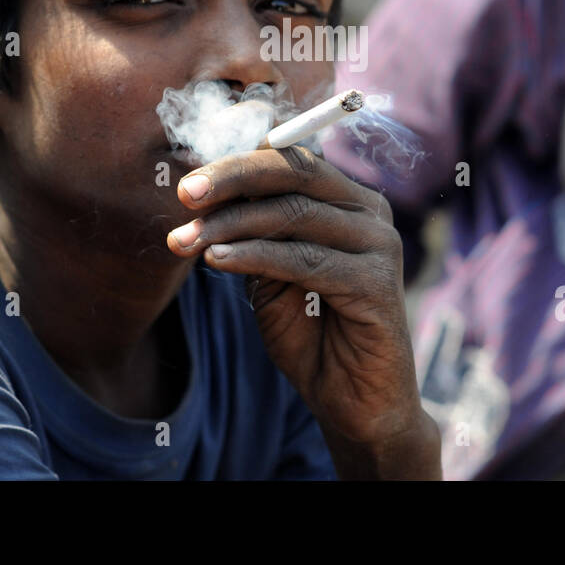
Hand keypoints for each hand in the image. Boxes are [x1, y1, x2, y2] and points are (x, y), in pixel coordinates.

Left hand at [166, 146, 439, 477]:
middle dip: (234, 178)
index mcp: (349, 200)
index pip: (291, 161)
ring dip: (231, 225)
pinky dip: (255, 256)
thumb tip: (207, 194)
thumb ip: (254, 233)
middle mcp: (371, 212)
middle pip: (296, 172)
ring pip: (294, 214)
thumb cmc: (312, 335)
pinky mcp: (377, 283)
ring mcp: (379, 244)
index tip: (189, 187)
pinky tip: (216, 260)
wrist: (354, 404)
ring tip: (186, 240)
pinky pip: (304, 259)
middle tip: (185, 194)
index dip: (238, 166)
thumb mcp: (272, 275)